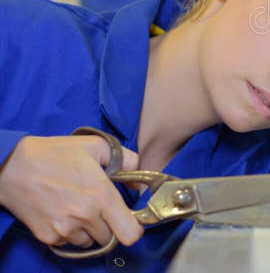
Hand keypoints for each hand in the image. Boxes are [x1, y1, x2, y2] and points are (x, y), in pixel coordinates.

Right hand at [0, 135, 142, 247]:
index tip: (130, 218)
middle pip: (110, 238)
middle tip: (100, 207)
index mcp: (101, 195)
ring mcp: (65, 229)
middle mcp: (84, 216)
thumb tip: (137, 183)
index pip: (130, 233)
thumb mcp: (97, 146)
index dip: (134, 228)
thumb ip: (127, 161)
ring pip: (90, 241)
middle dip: (110, 224)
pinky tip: (64, 212)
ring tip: (80, 207)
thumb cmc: (55, 153)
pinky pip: (70, 242)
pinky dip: (71, 232)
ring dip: (90, 230)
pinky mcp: (48, 236)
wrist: (12, 166)